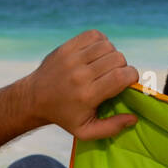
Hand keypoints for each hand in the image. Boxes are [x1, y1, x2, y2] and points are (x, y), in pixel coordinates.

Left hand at [19, 30, 138, 139]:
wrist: (34, 99)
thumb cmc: (64, 116)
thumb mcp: (85, 131)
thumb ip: (111, 128)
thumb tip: (134, 118)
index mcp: (87, 95)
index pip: (121, 76)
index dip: (132, 77)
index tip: (127, 83)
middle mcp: (80, 75)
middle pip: (118, 58)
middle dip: (122, 67)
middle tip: (113, 76)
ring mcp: (72, 58)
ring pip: (108, 45)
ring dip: (111, 54)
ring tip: (104, 65)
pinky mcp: (66, 47)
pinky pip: (94, 36)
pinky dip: (100, 42)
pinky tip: (96, 54)